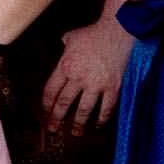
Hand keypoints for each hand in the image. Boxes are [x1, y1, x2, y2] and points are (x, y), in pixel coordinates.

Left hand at [40, 13, 126, 132]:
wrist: (118, 29)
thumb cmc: (95, 32)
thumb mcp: (73, 36)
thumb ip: (65, 44)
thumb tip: (63, 43)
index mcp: (65, 66)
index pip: (50, 91)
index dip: (46, 105)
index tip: (45, 113)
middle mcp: (78, 78)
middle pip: (63, 104)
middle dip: (56, 119)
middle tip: (53, 130)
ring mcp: (96, 84)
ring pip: (83, 110)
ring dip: (78, 124)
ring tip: (75, 133)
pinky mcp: (113, 87)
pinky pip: (106, 108)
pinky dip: (101, 119)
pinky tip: (98, 125)